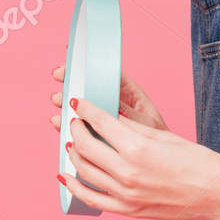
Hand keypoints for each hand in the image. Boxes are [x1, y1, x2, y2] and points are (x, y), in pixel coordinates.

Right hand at [49, 65, 168, 132]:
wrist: (162, 163)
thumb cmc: (159, 141)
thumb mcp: (145, 124)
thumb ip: (126, 114)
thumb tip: (107, 106)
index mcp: (130, 94)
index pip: (107, 72)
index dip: (89, 63)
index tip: (73, 56)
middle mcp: (116, 103)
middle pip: (90, 87)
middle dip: (73, 80)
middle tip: (59, 76)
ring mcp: (106, 120)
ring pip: (82, 107)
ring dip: (67, 103)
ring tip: (57, 101)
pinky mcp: (98, 135)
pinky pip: (80, 126)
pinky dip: (68, 124)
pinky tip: (59, 122)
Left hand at [57, 94, 219, 219]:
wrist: (219, 194)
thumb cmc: (199, 163)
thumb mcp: (164, 137)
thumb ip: (132, 128)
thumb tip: (109, 118)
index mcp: (137, 148)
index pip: (100, 122)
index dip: (86, 109)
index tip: (79, 103)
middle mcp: (127, 172)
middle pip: (86, 145)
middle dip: (76, 129)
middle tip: (75, 121)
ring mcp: (126, 194)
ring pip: (85, 170)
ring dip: (73, 153)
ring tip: (71, 143)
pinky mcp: (128, 210)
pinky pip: (92, 199)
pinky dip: (75, 187)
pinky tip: (65, 176)